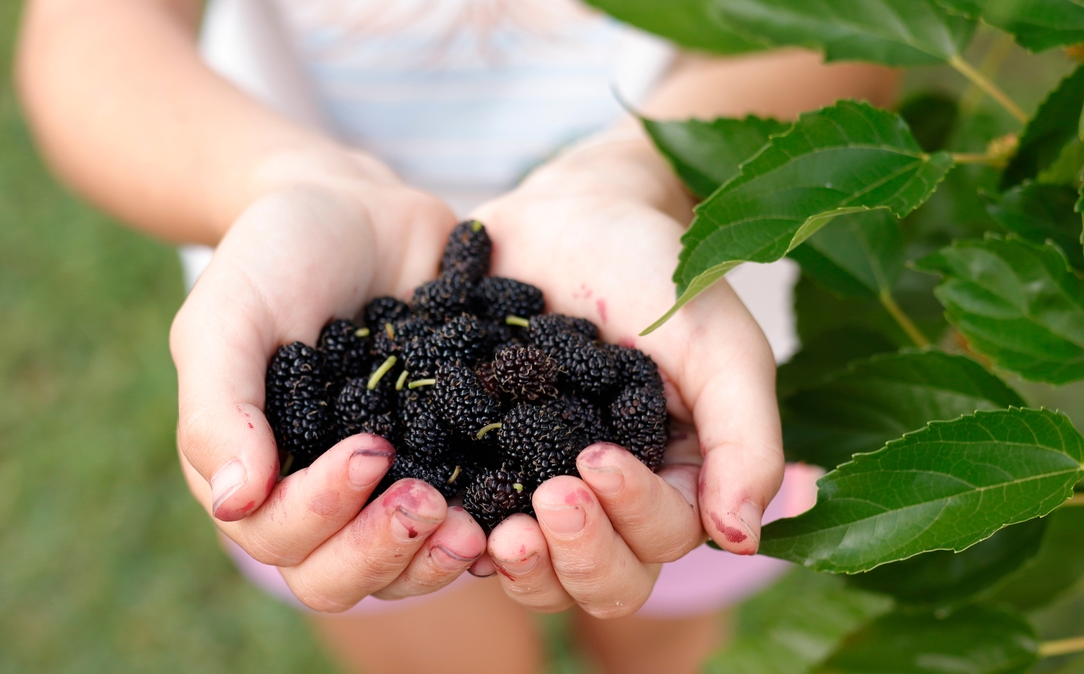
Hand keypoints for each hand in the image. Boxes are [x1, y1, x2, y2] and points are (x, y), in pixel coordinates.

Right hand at [169, 168, 487, 611]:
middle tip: (430, 504)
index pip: (276, 534)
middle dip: (382, 551)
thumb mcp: (229, 316)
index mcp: (255, 471)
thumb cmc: (277, 256)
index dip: (320, 512)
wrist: (357, 208)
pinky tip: (519, 510)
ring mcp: (387, 485)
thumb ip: (220, 407)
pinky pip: (463, 520)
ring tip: (478, 528)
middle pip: (336, 576)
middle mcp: (318, 495)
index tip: (369, 451)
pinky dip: (487, 529)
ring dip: (435, 560)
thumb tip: (235, 504)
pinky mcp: (446, 460)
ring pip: (402, 569)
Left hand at [468, 139, 783, 616]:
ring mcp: (538, 486)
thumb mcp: (718, 343)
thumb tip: (740, 539)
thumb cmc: (653, 269)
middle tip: (548, 500)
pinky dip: (457, 533)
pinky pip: (469, 526)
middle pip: (606, 579)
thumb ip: (745, 438)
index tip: (598, 458)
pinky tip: (436, 507)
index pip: (665, 536)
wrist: (567, 212)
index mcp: (676, 476)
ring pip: (539, 572)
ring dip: (523, 565)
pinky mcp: (477, 466)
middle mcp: (609, 498)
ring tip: (493, 531)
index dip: (635, 515)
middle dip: (581, 552)